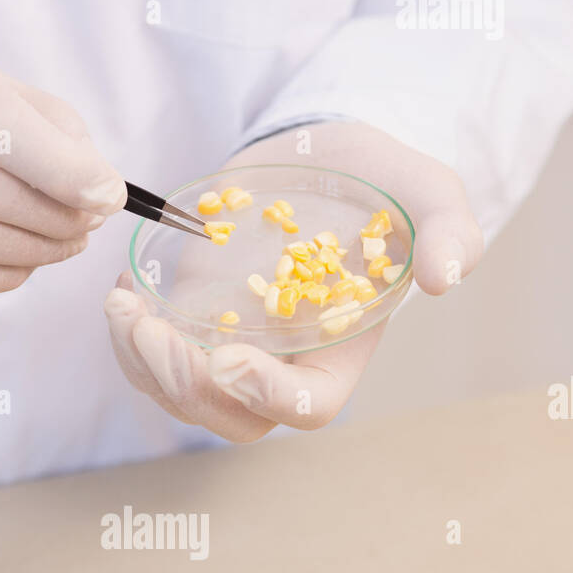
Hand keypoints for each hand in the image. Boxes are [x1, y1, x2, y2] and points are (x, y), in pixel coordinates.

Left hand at [105, 122, 482, 439]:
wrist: (320, 154)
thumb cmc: (380, 180)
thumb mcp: (428, 193)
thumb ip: (450, 231)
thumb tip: (446, 277)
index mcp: (338, 356)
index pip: (305, 407)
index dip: (267, 396)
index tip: (229, 358)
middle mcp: (281, 366)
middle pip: (229, 418)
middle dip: (185, 387)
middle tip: (149, 332)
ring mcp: (231, 348)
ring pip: (178, 395)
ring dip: (140, 364)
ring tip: (122, 307)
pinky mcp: (192, 324)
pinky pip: (149, 359)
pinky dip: (126, 338)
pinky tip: (122, 290)